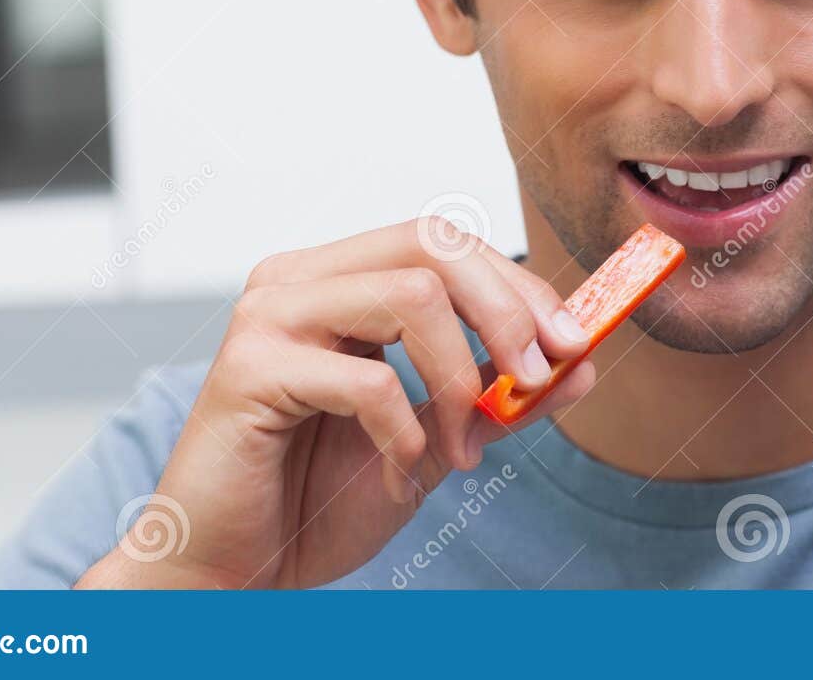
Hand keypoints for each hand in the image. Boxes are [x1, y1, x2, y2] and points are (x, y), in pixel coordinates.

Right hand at [75, 217, 593, 588]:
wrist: (230, 570)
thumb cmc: (314, 498)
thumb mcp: (432, 439)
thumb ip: (496, 395)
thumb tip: (582, 363)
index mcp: (337, 280)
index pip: (445, 242)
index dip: (519, 286)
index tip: (574, 343)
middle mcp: (298, 279)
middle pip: (432, 244)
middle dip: (507, 310)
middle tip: (539, 376)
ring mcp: (269, 316)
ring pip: (410, 295)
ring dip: (457, 380)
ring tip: (457, 450)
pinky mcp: (249, 369)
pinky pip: (368, 380)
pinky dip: (403, 436)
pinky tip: (396, 474)